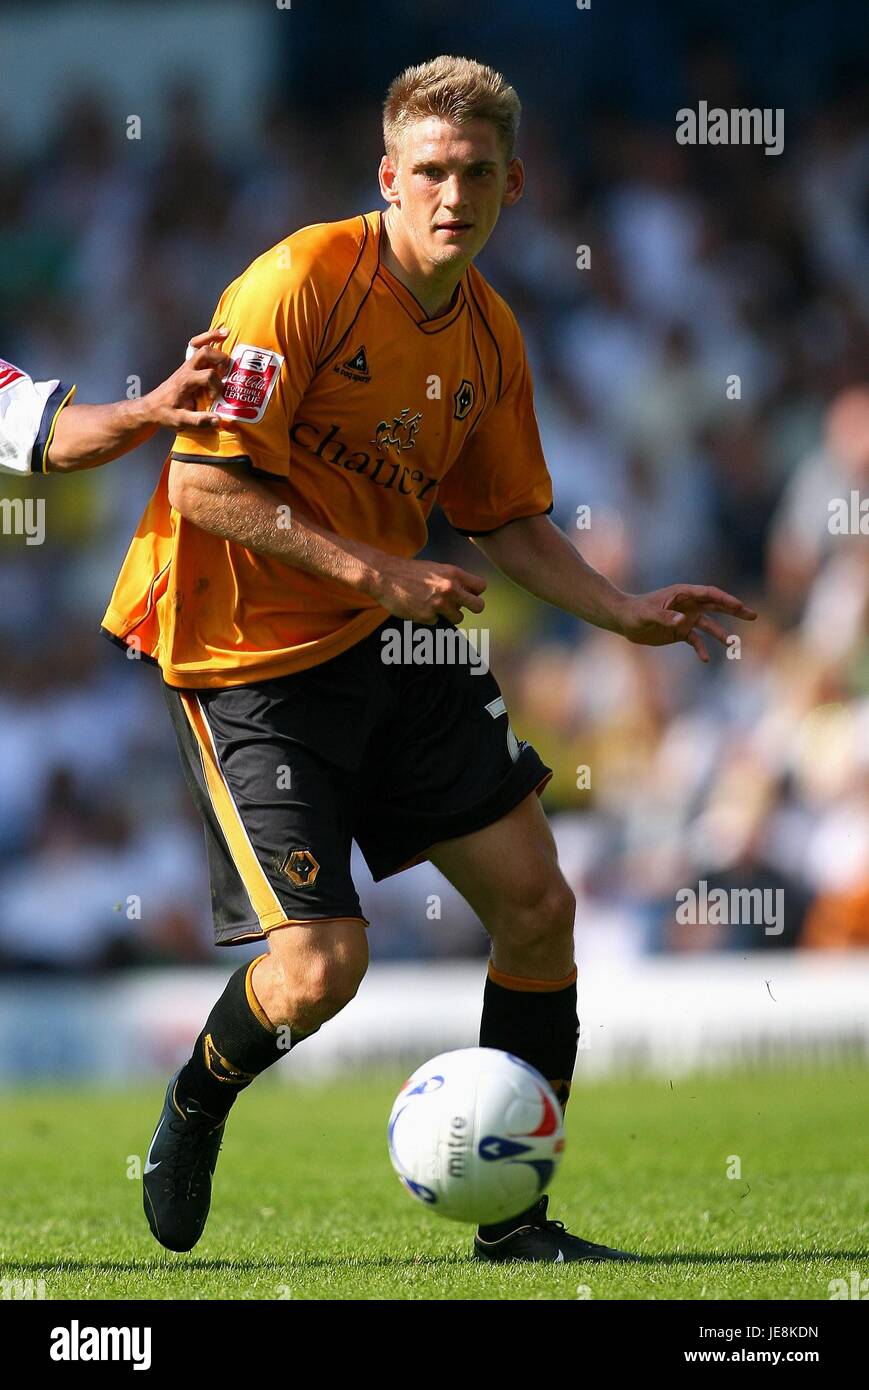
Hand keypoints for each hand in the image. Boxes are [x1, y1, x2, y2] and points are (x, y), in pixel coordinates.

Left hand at [140, 328, 231, 430]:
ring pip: (201, 345)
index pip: (208, 375)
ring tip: (227, 333)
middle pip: (205, 352)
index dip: (216, 386)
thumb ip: (198, 421)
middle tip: (229, 370)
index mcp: (186, 381)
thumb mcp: (180, 421)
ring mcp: (188, 366)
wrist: (151, 407)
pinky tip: (220, 334)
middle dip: (221, 358)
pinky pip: (197, 346)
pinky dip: (208, 338)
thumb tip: (218, 419)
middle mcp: (187, 369)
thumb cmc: (165, 413)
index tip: (214, 397)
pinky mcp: (189, 366)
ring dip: (214, 338)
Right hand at [369, 554, 486, 623]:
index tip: (468, 593)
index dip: (475, 592)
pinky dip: (428, 616)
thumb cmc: (409, 571)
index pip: (481, 587)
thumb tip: (465, 592)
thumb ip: (452, 579)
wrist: (384, 576)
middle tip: (461, 606)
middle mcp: (449, 589)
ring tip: (433, 604)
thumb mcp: (435, 568)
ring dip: (449, 614)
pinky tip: (417, 606)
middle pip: (478, 606)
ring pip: (458, 618)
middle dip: (472, 608)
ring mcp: (439, 604)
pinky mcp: (427, 617)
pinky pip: (436, 621)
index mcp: (453, 574)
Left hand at [615, 584, 756, 661]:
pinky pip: (696, 641)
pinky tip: (706, 659)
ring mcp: (686, 618)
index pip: (710, 594)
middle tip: (752, 615)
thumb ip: (665, 617)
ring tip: (734, 644)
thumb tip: (683, 621)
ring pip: (710, 625)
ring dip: (722, 634)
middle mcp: (688, 605)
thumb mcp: (648, 615)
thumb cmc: (634, 612)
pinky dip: (702, 649)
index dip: (726, 599)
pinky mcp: (680, 632)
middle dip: (735, 610)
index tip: (739, 606)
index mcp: (683, 594)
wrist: (623, 620)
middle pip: (717, 606)